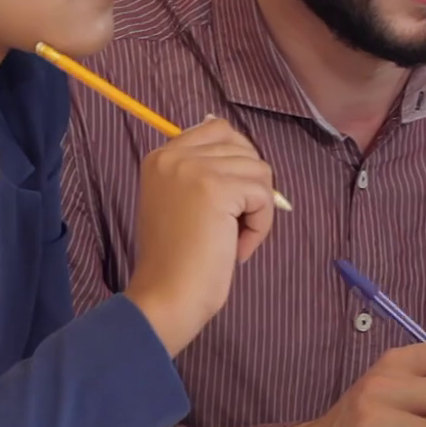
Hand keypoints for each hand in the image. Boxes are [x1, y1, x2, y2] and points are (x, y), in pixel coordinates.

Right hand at [123, 116, 275, 354]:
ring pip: (259, 171)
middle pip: (244, 149)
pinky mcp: (217, 188)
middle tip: (230, 227)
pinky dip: (260, 226)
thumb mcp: (180, 203)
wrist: (166, 296)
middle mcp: (174, 154)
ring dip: (256, 211)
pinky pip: (264, 196)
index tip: (226, 203)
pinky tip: (237, 249)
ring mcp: (194, 168)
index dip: (237, 164)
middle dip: (249, 189)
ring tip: (232, 240)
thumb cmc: (177, 261)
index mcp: (162, 156)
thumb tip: (245, 151)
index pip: (218, 129)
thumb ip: (205, 173)